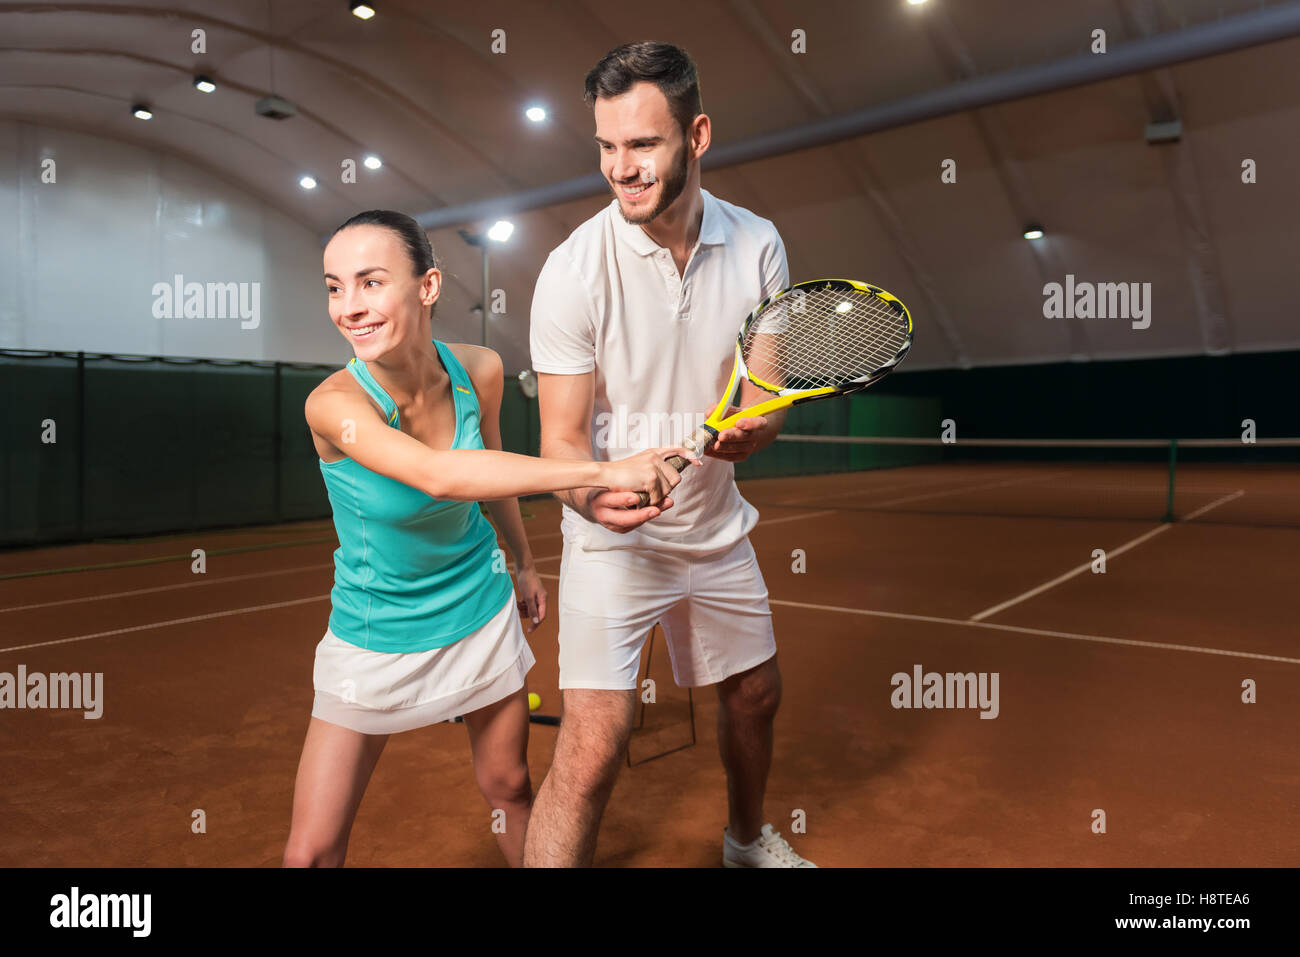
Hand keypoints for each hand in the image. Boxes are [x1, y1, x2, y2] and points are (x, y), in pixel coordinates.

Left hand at [514, 565, 546, 632]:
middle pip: (536, 612)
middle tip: (519, 614)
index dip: (536, 624)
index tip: (529, 631)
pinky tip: (517, 603)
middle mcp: (541, 598)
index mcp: (543, 599)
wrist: (523, 567)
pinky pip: (527, 603)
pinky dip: (522, 605)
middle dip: (527, 615)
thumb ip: (532, 610)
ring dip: (524, 610)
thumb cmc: (526, 580)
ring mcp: (535, 595)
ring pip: (531, 608)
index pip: (541, 616)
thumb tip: (536, 622)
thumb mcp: (528, 597)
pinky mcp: (530, 592)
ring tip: (517, 607)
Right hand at [585, 447, 701, 533]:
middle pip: (675, 478)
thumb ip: (654, 466)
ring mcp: (653, 468)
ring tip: (643, 494)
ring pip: (668, 490)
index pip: (677, 449)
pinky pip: (658, 497)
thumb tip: (672, 478)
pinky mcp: (650, 479)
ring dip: (657, 497)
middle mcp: (655, 458)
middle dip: (666, 488)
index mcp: (653, 453)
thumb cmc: (620, 473)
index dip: (688, 455)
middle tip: (651, 492)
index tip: (697, 462)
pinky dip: (650, 501)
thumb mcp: (639, 464)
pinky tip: (640, 497)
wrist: (605, 474)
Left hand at [706, 413, 768, 461]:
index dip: (750, 423)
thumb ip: (720, 409)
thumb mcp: (731, 410)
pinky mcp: (741, 455)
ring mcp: (749, 447)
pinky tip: (709, 450)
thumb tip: (709, 413)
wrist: (744, 430)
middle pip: (746, 437)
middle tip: (721, 436)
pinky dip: (718, 454)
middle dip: (732, 436)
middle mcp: (755, 436)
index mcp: (757, 421)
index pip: (759, 422)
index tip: (738, 422)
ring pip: (737, 448)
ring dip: (724, 447)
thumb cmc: (737, 417)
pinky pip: (730, 456)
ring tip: (712, 444)